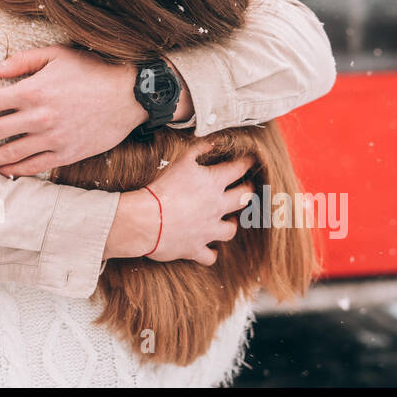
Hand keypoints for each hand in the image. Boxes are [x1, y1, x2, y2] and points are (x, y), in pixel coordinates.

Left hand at [0, 45, 145, 176]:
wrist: (130, 94)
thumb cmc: (93, 69)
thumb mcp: (57, 55)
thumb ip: (22, 61)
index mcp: (33, 90)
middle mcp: (39, 117)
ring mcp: (52, 138)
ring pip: (11, 153)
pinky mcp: (66, 154)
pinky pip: (35, 166)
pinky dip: (16, 171)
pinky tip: (2, 173)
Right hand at [105, 142, 253, 265]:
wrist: (146, 220)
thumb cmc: (162, 188)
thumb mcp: (181, 161)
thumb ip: (200, 149)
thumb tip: (215, 140)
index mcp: (213, 184)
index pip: (238, 169)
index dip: (246, 162)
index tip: (251, 159)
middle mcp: (216, 207)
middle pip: (243, 198)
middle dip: (247, 191)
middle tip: (247, 187)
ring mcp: (208, 230)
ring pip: (231, 229)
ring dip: (232, 224)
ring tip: (231, 220)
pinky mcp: (195, 248)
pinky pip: (209, 256)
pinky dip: (210, 253)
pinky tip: (210, 250)